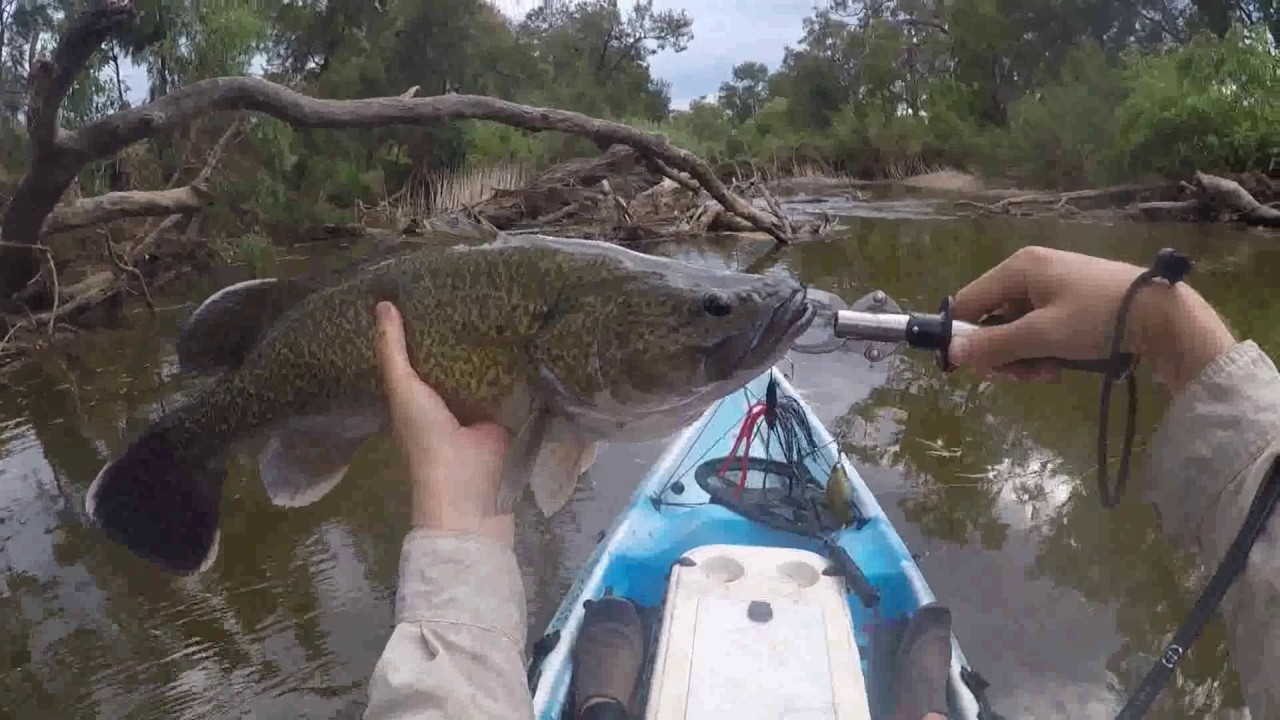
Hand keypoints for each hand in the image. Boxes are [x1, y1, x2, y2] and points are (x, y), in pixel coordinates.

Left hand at [373, 301, 514, 545]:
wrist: (466, 479)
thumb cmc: (425, 435)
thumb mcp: (402, 389)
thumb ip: (392, 351)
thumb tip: (382, 303)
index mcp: (416, 396)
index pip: (416, 355)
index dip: (418, 327)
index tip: (425, 290)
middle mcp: (446, 398)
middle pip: (450, 358)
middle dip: (456, 331)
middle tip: (466, 286)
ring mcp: (477, 403)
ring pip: (480, 365)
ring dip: (487, 343)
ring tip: (496, 298)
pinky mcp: (506, 407)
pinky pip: (508, 378)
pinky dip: (513, 360)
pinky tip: (520, 329)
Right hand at [948, 247, 1235, 392]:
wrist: (1163, 316)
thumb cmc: (1097, 318)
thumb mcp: (1042, 336)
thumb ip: (994, 345)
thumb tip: (952, 353)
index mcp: (1019, 268)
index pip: (969, 301)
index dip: (963, 335)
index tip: (972, 369)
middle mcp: (1031, 271)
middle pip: (993, 318)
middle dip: (1003, 352)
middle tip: (1021, 376)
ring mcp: (1053, 286)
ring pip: (1017, 328)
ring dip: (1025, 357)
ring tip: (1048, 373)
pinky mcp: (1072, 301)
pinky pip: (1041, 327)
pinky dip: (1044, 350)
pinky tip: (1061, 365)